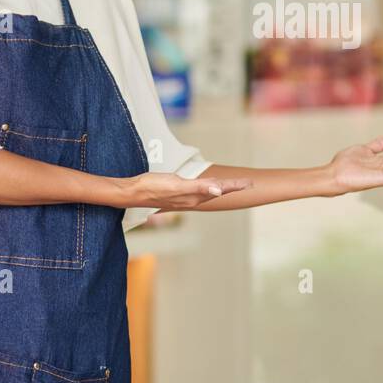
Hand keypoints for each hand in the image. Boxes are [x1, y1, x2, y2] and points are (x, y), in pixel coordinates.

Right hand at [126, 172, 251, 211]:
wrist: (132, 193)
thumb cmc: (153, 187)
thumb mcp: (177, 185)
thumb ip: (199, 187)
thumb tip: (220, 191)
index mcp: (195, 196)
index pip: (221, 190)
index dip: (235, 186)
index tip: (250, 183)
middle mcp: (192, 198)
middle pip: (218, 192)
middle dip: (233, 188)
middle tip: (247, 184)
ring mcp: (184, 197)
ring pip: (209, 192)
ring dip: (222, 189)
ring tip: (233, 185)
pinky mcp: (177, 193)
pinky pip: (199, 190)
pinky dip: (209, 188)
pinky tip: (208, 187)